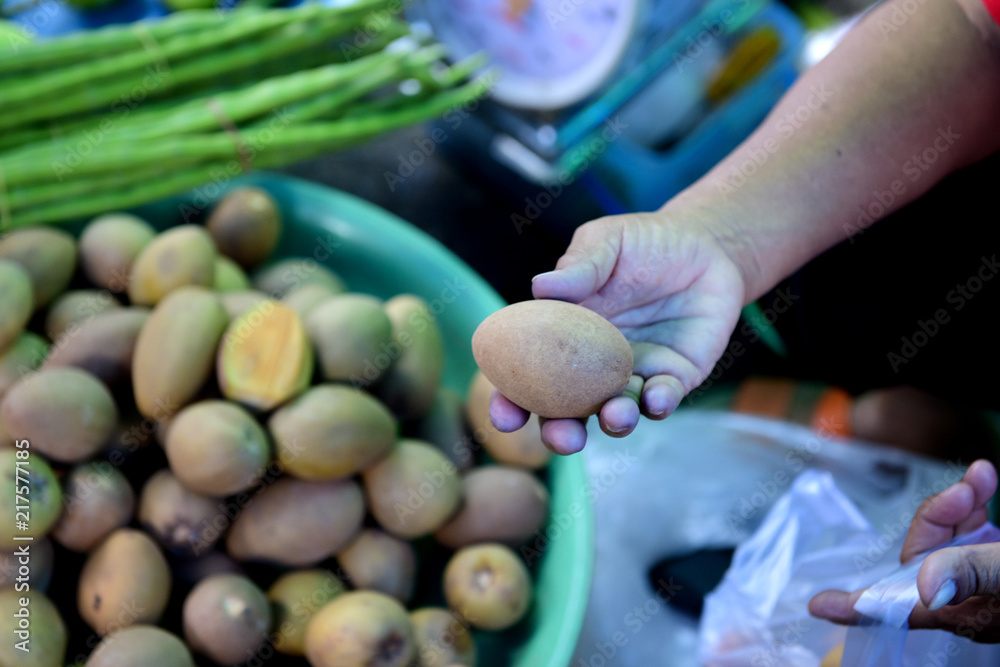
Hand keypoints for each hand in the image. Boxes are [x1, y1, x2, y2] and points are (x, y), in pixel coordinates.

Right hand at [489, 210, 746, 453]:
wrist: (705, 244)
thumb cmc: (644, 241)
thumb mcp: (606, 242)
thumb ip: (579, 266)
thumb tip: (539, 286)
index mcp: (562, 335)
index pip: (528, 373)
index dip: (512, 398)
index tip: (505, 417)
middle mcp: (592, 365)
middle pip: (567, 409)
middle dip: (561, 431)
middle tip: (563, 438)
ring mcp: (633, 374)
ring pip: (616, 412)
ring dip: (614, 421)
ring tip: (615, 416)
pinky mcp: (674, 376)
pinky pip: (663, 397)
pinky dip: (658, 403)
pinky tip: (655, 398)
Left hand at [809, 459, 999, 642]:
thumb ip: (969, 574)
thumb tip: (923, 587)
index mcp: (957, 609)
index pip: (894, 608)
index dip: (854, 608)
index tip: (817, 606)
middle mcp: (962, 595)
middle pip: (923, 554)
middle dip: (937, 515)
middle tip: (966, 491)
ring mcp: (976, 576)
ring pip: (949, 535)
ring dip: (960, 502)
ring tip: (982, 476)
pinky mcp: (992, 558)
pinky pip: (972, 531)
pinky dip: (975, 504)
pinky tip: (983, 479)